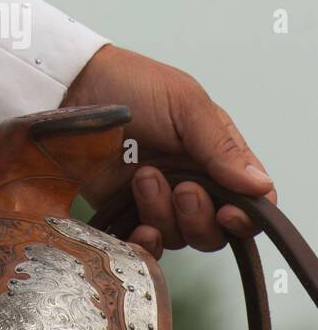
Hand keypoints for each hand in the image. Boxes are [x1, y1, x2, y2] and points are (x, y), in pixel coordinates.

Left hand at [61, 43, 275, 257]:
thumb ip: (221, 146)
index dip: (247, 216)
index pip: (248, 202)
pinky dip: (146, 245)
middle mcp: (187, 180)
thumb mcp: (183, 103)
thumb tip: (260, 188)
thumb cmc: (128, 84)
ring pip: (180, 236)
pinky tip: (140, 228)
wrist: (69, 87)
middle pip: (216, 230)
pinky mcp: (120, 210)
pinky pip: (143, 245)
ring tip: (143, 177)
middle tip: (181, 188)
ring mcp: (153, 198)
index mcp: (212, 155)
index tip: (230, 213)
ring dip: (165, 215)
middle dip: (201, 217)